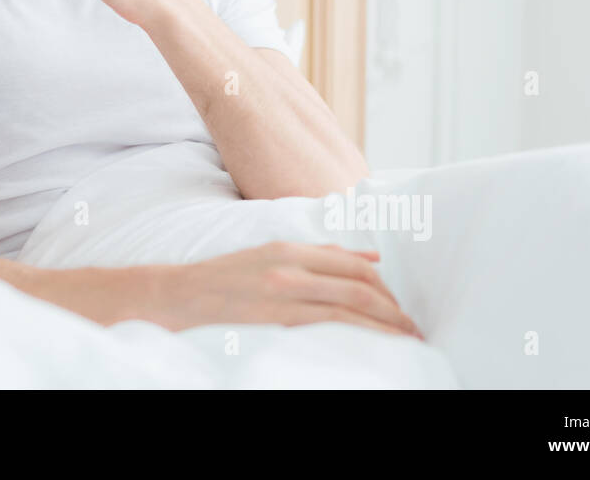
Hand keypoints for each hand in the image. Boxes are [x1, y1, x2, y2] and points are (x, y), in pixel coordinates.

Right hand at [145, 241, 423, 337]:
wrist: (177, 297)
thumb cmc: (223, 279)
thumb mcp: (266, 254)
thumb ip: (313, 255)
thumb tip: (366, 259)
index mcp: (286, 247)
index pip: (348, 263)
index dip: (380, 284)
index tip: (398, 303)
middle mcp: (287, 267)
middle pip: (355, 286)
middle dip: (390, 308)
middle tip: (412, 327)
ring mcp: (279, 295)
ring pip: (346, 308)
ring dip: (382, 325)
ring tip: (405, 339)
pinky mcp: (272, 320)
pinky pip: (324, 326)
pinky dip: (354, 332)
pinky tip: (372, 342)